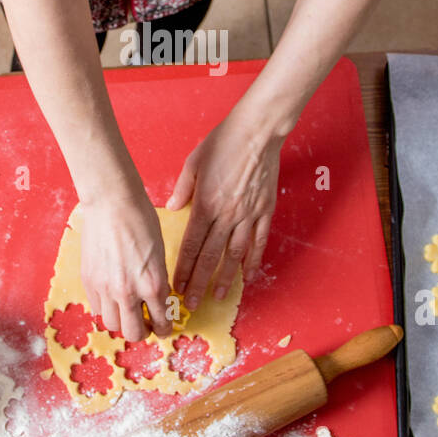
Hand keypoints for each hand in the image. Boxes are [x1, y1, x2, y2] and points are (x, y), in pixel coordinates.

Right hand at [78, 191, 172, 341]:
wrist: (112, 202)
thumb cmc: (141, 220)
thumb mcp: (160, 254)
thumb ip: (158, 282)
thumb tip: (156, 301)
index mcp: (153, 284)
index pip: (161, 322)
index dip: (164, 329)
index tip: (163, 327)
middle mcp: (128, 292)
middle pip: (133, 333)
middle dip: (142, 332)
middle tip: (146, 324)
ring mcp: (105, 288)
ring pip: (112, 325)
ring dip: (122, 322)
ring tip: (127, 312)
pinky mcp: (88, 281)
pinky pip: (96, 309)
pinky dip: (106, 309)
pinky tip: (112, 299)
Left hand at [167, 109, 280, 308]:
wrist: (256, 132)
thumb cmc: (224, 143)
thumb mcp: (194, 162)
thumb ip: (182, 188)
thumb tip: (172, 207)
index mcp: (206, 204)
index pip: (192, 245)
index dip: (184, 268)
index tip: (177, 286)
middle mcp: (227, 214)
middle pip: (211, 256)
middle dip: (200, 282)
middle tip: (192, 303)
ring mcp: (248, 214)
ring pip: (235, 254)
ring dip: (226, 278)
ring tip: (218, 296)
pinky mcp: (265, 210)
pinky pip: (259, 240)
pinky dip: (254, 259)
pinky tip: (249, 274)